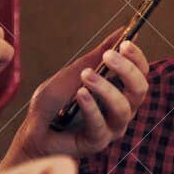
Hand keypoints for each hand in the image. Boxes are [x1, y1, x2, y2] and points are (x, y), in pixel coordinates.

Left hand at [4, 30, 149, 165]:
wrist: (32, 130)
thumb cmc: (54, 102)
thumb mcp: (75, 72)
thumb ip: (98, 55)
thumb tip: (124, 31)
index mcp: (120, 90)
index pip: (141, 72)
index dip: (137, 58)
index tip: (125, 43)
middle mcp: (122, 109)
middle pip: (140, 89)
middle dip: (127, 71)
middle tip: (108, 56)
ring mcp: (112, 127)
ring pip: (123, 108)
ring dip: (106, 89)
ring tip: (86, 76)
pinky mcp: (97, 142)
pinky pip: (100, 124)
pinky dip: (91, 107)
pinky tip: (80, 95)